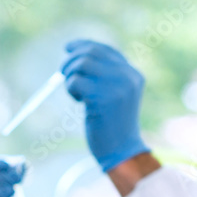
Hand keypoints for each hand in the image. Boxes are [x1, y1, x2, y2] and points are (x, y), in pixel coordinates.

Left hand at [62, 39, 149, 171]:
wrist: (123, 151)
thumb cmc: (114, 126)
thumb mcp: (117, 96)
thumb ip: (106, 76)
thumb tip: (77, 56)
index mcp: (134, 74)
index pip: (105, 50)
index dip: (84, 45)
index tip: (69, 48)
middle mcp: (128, 77)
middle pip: (91, 53)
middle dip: (71, 61)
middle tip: (63, 73)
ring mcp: (116, 87)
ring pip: (81, 64)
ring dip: (70, 76)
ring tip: (75, 93)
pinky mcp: (102, 98)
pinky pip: (75, 82)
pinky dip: (71, 90)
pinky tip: (79, 102)